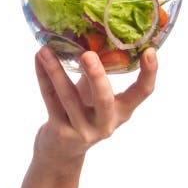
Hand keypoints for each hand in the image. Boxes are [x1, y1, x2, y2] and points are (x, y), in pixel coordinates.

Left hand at [32, 46, 156, 165]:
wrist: (61, 153)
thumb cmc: (81, 114)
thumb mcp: (94, 98)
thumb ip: (96, 75)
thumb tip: (89, 35)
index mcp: (121, 112)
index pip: (142, 93)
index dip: (148, 73)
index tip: (149, 50)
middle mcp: (106, 123)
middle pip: (104, 100)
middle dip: (96, 77)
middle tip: (88, 55)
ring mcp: (82, 130)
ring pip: (68, 98)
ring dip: (55, 71)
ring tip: (45, 50)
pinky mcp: (60, 131)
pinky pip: (49, 99)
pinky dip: (42, 76)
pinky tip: (38, 58)